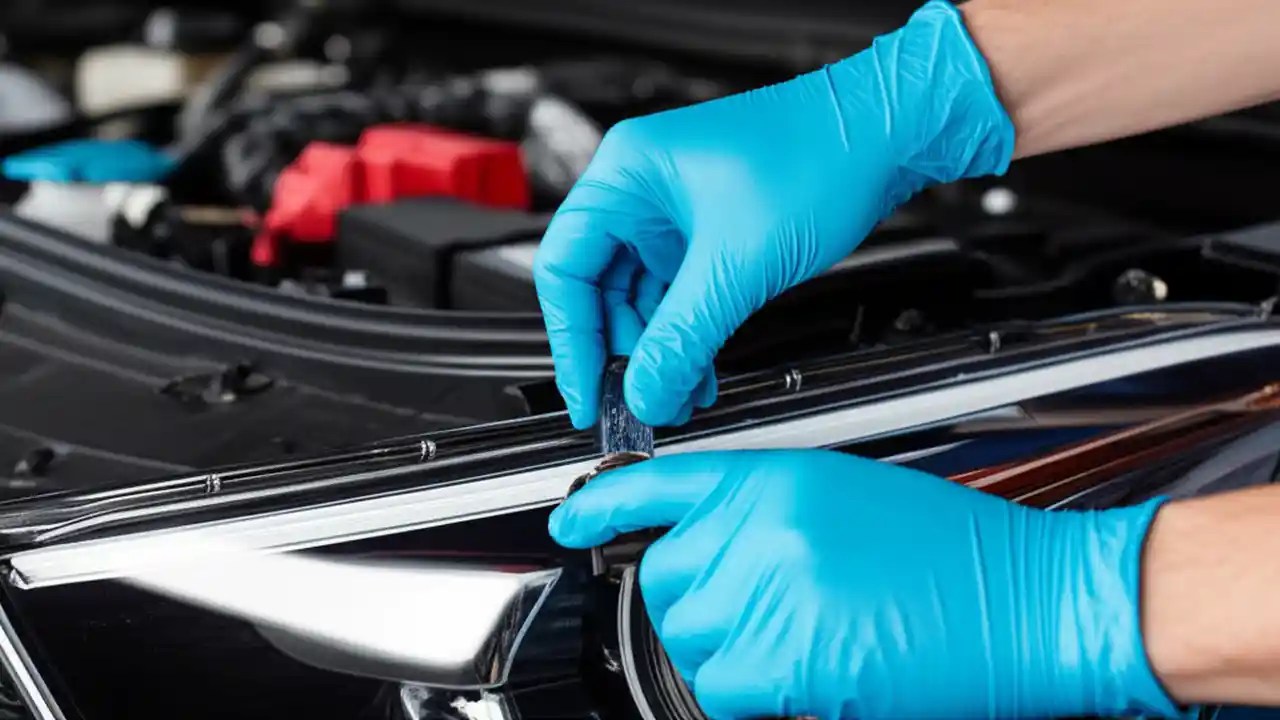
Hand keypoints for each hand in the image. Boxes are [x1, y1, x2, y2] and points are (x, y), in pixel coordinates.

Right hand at [533, 0, 1013, 428]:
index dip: (572, 339)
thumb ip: (683, 337)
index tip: (588, 392)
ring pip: (642, 298)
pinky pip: (679, 294)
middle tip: (636, 401)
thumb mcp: (738, 264)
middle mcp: (641, 190)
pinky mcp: (709, 232)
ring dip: (658, 350)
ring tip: (675, 395)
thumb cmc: (819, 156)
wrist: (888, 135)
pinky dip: (686, 335)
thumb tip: (645, 391)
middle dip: (620, 352)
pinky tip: (698, 371)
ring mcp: (674, 212)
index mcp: (626, 174)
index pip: (565, 268)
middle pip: (600, 288)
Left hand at [549, 450, 1183, 719]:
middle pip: (665, 576)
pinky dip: (749, 692)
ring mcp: (775, 591)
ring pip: (687, 636)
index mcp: (782, 477)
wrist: (1034, 598)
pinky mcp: (793, 658)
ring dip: (723, 651)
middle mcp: (766, 526)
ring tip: (794, 642)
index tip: (570, 515)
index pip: (662, 481)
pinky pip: (721, 686)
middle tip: (754, 614)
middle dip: (694, 603)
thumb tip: (709, 544)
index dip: (603, 499)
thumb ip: (768, 513)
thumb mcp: (852, 499)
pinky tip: (802, 673)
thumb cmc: (959, 553)